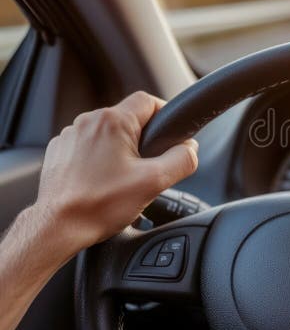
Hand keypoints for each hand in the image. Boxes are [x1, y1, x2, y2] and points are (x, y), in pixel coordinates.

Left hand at [33, 91, 198, 255]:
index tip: (170, 136)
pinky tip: (102, 182)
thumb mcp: (155, 182)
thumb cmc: (99, 205)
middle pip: (129, 118)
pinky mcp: (59, 152)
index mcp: (112, 122)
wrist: (58, 228)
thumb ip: (182, 160)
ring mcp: (69, 137)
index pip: (149, 101)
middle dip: (143, 140)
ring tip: (122, 180)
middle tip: (147, 168)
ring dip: (121, 151)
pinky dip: (100, 160)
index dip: (166, 114)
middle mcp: (87, 122)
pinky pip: (89, 147)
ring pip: (108, 134)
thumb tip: (190, 149)